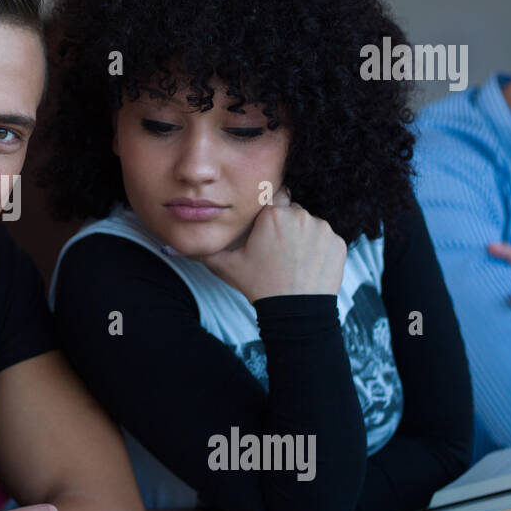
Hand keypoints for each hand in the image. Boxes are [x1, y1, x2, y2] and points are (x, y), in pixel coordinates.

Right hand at [199, 186, 346, 303]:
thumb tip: (173, 246)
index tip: (266, 230)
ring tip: (293, 261)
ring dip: (303, 237)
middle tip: (277, 251)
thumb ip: (203, 251)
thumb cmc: (260, 286)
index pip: (271, 198)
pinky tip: (308, 266)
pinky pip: (326, 238)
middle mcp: (299, 215)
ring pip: (309, 224)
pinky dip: (319, 249)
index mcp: (272, 215)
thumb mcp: (227, 268)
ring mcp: (322, 228)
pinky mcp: (337, 242)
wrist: (296, 312)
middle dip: (285, 226)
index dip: (268, 214)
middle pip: (291, 211)